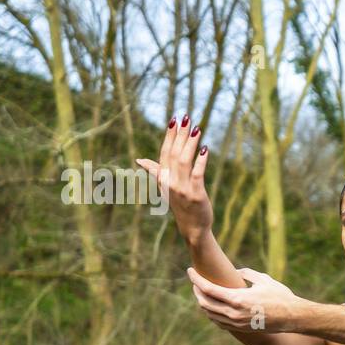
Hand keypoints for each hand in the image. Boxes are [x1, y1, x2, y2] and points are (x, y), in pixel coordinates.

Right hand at [135, 113, 212, 240]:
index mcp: (162, 178)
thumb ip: (155, 172)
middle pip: (174, 153)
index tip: (174, 120)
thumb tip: (139, 160)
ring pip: (184, 161)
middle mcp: (169, 182)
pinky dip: (200, 162)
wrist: (192, 228)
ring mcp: (182, 188)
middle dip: (180, 134)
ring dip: (190, 143)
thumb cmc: (181, 205)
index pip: (164, 152)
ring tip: (197, 128)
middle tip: (186, 117)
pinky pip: (197, 175)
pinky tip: (205, 149)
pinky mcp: (195, 195)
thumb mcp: (165, 187)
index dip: (169, 136)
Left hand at [187, 266, 299, 332]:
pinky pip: (219, 322)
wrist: (292, 317)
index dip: (196, 279)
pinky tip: (212, 307)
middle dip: (196, 291)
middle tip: (195, 282)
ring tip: (202, 293)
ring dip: (203, 303)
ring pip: (210, 314)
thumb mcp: (264, 280)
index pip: (208, 289)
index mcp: (238, 299)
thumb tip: (236, 272)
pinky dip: (212, 314)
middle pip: (205, 303)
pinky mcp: (241, 329)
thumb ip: (247, 273)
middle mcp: (234, 313)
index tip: (190, 271)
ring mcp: (237, 323)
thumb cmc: (280, 296)